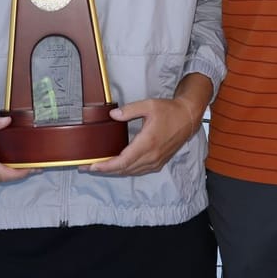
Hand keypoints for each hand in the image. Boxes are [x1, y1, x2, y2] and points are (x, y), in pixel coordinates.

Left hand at [84, 96, 203, 176]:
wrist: (188, 118)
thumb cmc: (169, 111)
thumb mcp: (148, 105)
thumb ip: (129, 110)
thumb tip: (112, 115)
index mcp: (147, 143)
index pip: (123, 161)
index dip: (106, 166)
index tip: (92, 166)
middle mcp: (152, 156)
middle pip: (124, 169)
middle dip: (105, 170)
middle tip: (88, 167)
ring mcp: (156, 161)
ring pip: (131, 172)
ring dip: (115, 171)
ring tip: (99, 167)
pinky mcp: (159, 163)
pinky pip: (139, 171)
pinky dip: (126, 170)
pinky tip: (118, 166)